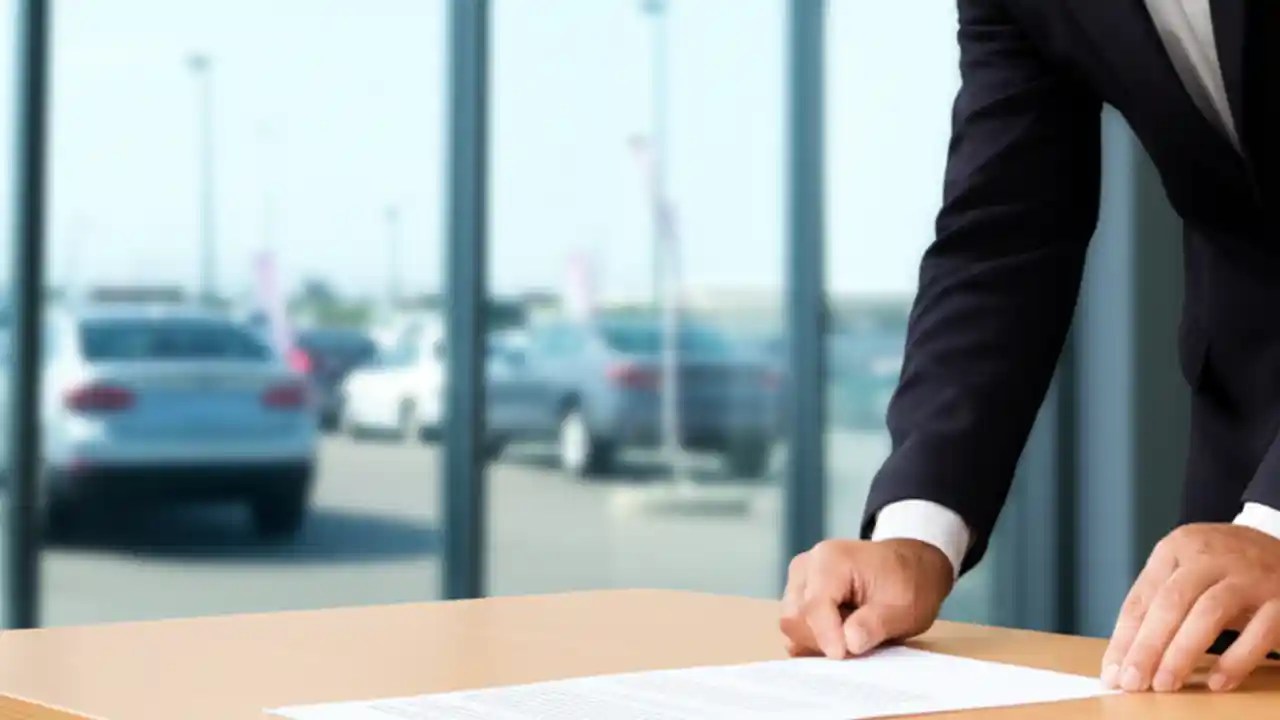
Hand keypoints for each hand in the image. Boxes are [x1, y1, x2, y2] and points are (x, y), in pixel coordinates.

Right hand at [779, 539, 953, 658]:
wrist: (907, 567)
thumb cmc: (907, 583)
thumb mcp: (904, 608)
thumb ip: (875, 624)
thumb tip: (849, 643)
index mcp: (830, 560)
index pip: (813, 607)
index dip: (826, 636)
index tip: (844, 654)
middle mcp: (806, 567)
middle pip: (795, 618)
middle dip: (822, 639)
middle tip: (856, 642)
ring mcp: (798, 580)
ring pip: (792, 624)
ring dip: (819, 639)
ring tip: (852, 631)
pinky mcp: (797, 594)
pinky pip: (795, 625)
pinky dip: (815, 637)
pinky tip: (841, 631)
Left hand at [1101, 523, 1279, 692]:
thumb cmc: (1231, 570)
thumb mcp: (1193, 571)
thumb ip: (1162, 603)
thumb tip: (1126, 655)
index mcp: (1179, 546)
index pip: (1143, 596)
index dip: (1124, 637)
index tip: (1112, 671)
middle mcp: (1212, 555)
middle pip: (1170, 602)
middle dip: (1147, 647)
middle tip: (1132, 682)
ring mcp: (1250, 575)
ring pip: (1208, 613)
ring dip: (1182, 653)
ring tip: (1165, 685)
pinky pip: (1257, 632)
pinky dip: (1235, 660)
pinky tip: (1217, 682)